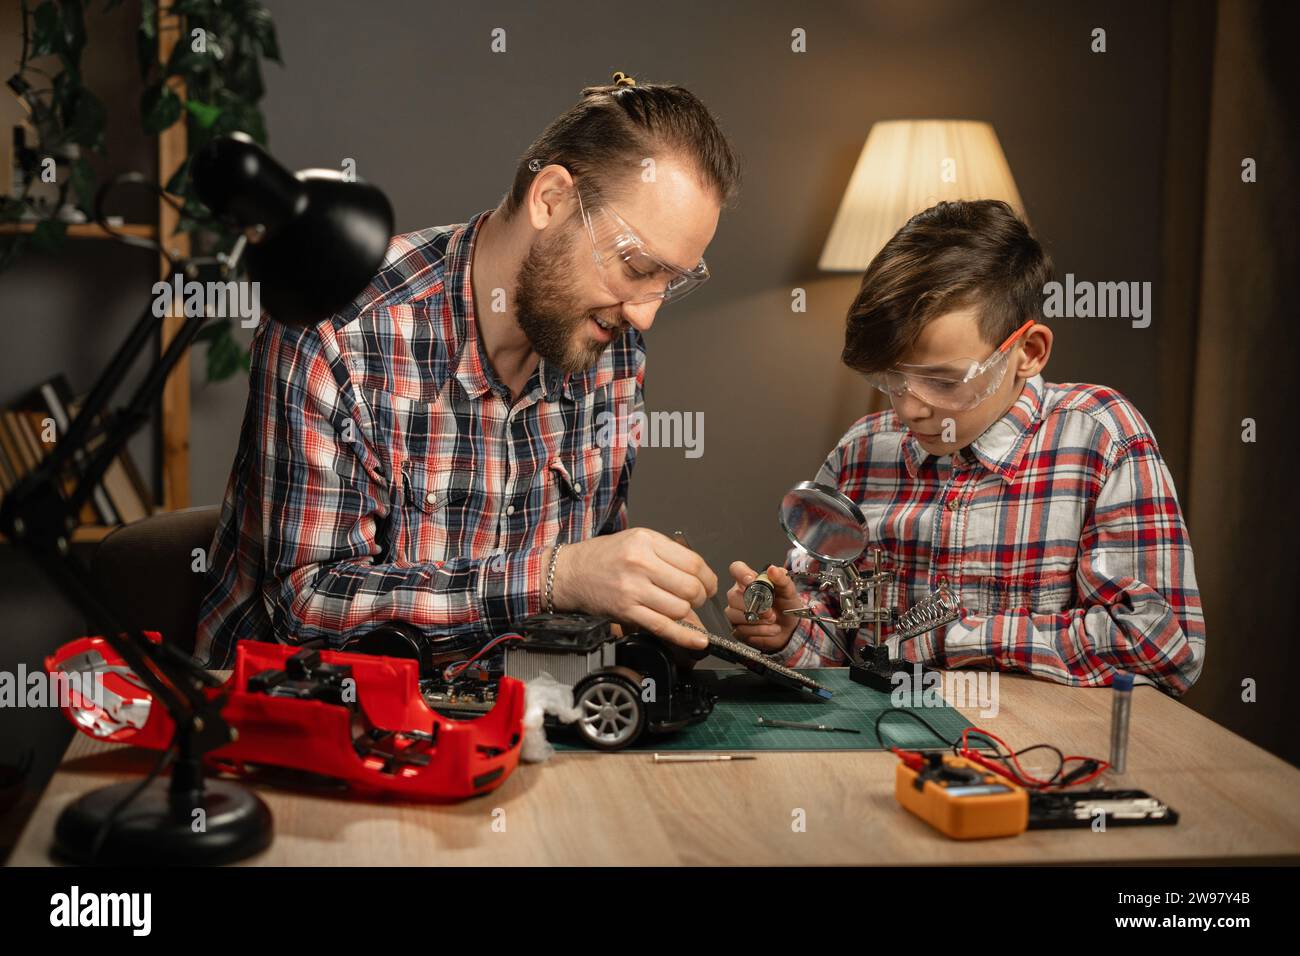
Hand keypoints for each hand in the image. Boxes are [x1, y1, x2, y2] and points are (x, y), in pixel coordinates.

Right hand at [550, 528, 717, 649]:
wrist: (570, 573)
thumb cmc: (604, 556)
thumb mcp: (636, 539)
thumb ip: (667, 552)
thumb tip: (700, 575)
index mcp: (646, 542)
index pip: (693, 563)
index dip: (708, 578)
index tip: (708, 584)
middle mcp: (640, 564)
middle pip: (690, 587)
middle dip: (700, 596)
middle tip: (696, 597)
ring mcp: (632, 590)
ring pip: (679, 608)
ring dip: (687, 612)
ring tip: (680, 607)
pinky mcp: (626, 611)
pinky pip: (663, 626)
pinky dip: (684, 636)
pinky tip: (698, 640)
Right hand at [724, 562, 802, 652]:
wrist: (789, 628)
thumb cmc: (786, 606)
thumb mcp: (789, 591)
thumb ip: (782, 579)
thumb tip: (772, 569)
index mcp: (749, 580)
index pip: (736, 569)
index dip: (741, 574)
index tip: (751, 581)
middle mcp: (739, 594)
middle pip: (734, 596)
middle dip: (755, 606)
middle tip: (771, 612)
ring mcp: (735, 612)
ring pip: (735, 614)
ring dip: (759, 620)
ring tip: (773, 620)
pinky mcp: (736, 628)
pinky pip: (741, 630)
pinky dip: (760, 631)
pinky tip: (770, 629)